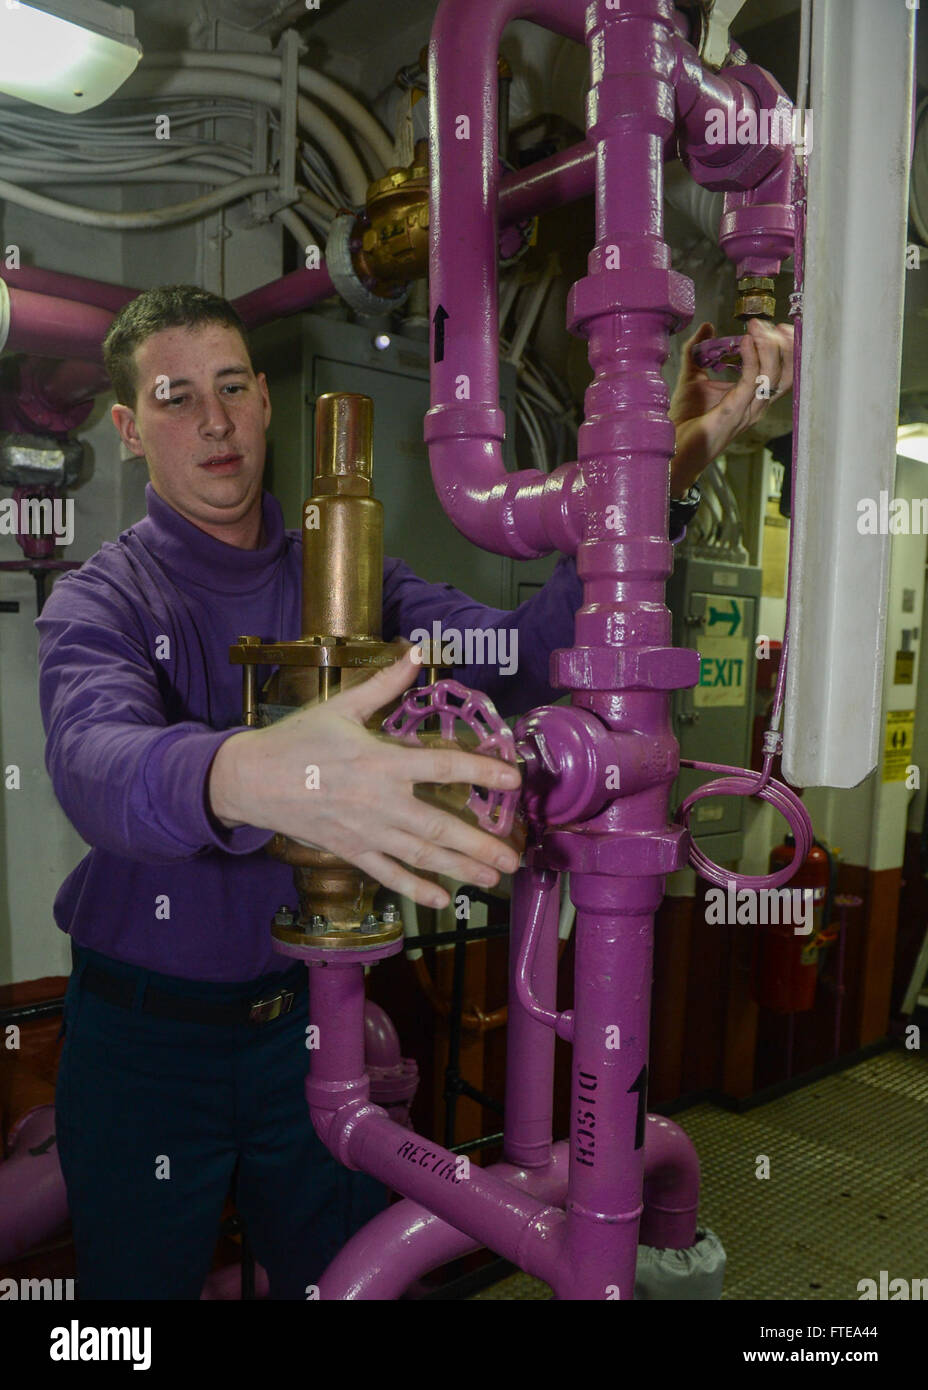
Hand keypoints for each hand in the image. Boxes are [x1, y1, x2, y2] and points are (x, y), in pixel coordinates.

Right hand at [208, 647, 521, 909]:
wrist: (251, 780)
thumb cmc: (297, 740)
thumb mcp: (340, 706)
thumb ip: (384, 684)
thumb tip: (416, 652)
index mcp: (381, 761)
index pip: (443, 765)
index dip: (482, 771)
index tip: (513, 779)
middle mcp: (380, 802)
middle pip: (441, 826)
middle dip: (481, 845)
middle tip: (514, 858)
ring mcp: (366, 832)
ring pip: (421, 855)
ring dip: (460, 869)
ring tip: (493, 878)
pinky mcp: (350, 852)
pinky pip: (388, 874)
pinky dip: (415, 889)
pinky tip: (441, 899)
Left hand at [669, 318, 793, 495]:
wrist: (672, 447)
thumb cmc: (685, 419)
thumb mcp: (693, 376)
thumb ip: (698, 350)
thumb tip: (706, 326)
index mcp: (752, 397)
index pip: (781, 370)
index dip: (782, 346)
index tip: (771, 324)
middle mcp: (756, 404)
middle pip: (786, 372)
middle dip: (783, 344)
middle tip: (767, 323)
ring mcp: (748, 410)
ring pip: (773, 375)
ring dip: (768, 347)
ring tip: (756, 327)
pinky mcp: (735, 411)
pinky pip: (751, 381)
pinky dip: (752, 358)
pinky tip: (744, 341)